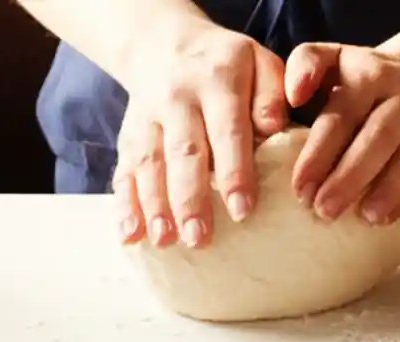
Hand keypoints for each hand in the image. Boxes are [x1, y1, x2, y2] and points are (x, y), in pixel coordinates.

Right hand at [115, 22, 286, 248]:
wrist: (164, 42)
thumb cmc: (227, 66)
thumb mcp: (259, 62)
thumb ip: (272, 94)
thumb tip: (275, 128)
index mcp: (218, 80)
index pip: (227, 130)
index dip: (233, 171)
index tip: (241, 210)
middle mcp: (178, 98)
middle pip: (183, 152)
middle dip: (189, 198)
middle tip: (198, 237)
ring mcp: (147, 117)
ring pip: (149, 163)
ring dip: (154, 205)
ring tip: (165, 240)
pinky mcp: (128, 135)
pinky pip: (124, 170)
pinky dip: (125, 204)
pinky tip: (130, 235)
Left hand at [285, 44, 399, 225]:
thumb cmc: (352, 79)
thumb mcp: (326, 59)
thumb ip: (304, 68)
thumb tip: (293, 97)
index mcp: (366, 74)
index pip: (341, 115)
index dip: (319, 153)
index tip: (299, 188)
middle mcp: (399, 94)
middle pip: (378, 137)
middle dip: (350, 177)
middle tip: (323, 210)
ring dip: (387, 189)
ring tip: (364, 216)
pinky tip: (382, 218)